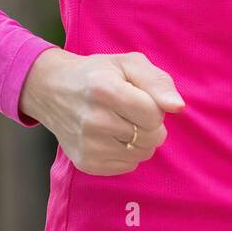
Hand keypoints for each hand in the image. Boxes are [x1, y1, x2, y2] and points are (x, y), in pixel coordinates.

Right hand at [18, 47, 185, 174]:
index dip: (154, 106)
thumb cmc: (98, 73)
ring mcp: (87, 145)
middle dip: (150, 125)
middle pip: (150, 137)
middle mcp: (93, 121)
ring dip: (141, 140)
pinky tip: (111, 136)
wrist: (53, 90)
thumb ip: (158, 81)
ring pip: (141, 154)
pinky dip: (127, 153)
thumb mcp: (128, 64)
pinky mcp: (85, 163)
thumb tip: (178, 107)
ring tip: (122, 122)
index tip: (140, 97)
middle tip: (132, 110)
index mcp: (104, 90)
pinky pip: (127, 166)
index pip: (153, 115)